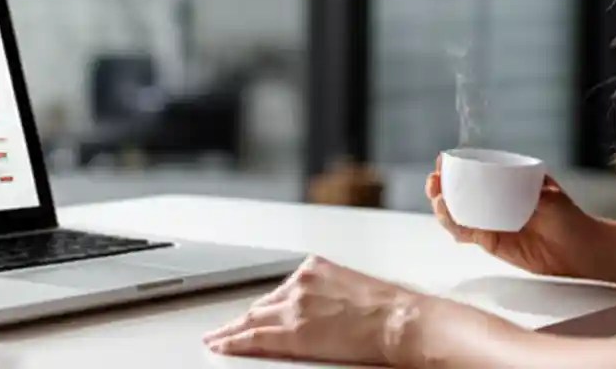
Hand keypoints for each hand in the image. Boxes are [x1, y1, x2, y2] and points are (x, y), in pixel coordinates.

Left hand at [202, 255, 422, 364]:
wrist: (398, 321)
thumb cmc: (388, 309)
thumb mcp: (352, 287)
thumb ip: (329, 294)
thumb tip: (322, 311)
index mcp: (315, 269)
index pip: (280, 291)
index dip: (264, 306)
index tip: (253, 312)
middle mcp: (300, 283)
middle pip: (263, 305)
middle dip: (246, 318)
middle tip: (227, 328)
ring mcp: (293, 306)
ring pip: (252, 320)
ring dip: (233, 330)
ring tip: (218, 339)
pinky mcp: (291, 331)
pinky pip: (254, 337)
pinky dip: (234, 341)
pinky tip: (222, 345)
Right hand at [427, 155, 595, 277]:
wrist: (579, 250)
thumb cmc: (569, 217)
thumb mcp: (551, 194)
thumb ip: (532, 190)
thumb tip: (511, 184)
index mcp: (504, 184)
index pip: (472, 173)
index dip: (452, 168)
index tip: (441, 161)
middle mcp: (492, 202)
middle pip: (456, 193)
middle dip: (439, 187)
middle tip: (434, 182)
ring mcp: (490, 223)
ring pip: (457, 214)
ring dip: (443, 207)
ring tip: (439, 201)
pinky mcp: (492, 243)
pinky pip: (468, 234)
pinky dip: (456, 228)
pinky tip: (451, 222)